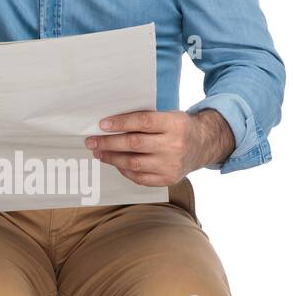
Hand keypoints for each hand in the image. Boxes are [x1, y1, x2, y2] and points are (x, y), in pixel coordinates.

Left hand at [84, 109, 235, 184]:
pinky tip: (116, 163)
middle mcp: (174, 145)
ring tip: (99, 152)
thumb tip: (110, 125)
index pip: (143, 122)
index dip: (120, 123)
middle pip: (134, 145)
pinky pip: (140, 177)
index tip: (102, 124)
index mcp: (174, 124)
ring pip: (134, 163)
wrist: (202, 146)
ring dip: (112, 158)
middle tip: (92, 141)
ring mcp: (171, 165)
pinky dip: (125, 170)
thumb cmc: (178, 127)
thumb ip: (145, 120)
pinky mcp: (168, 179)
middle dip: (109, 143)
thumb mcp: (168, 116)